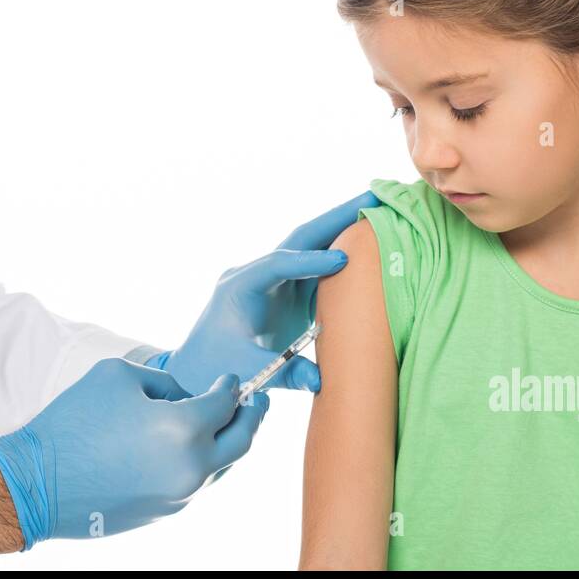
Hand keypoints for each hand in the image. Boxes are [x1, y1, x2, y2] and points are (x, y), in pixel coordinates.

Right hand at [0, 358, 267, 546]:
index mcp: (183, 428)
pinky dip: (205, 462)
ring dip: (230, 442)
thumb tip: (187, 395)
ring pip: (222, 467)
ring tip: (228, 423)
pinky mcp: (166, 513)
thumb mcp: (119, 375)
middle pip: (242, 440)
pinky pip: (198, 484)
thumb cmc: (73, 422)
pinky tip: (193, 448)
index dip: (232, 386)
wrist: (35, 483)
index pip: (227, 402)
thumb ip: (165, 381)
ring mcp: (180, 496)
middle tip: (257, 401)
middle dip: (252, 416)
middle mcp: (191, 466)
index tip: (231, 378)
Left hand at [162, 189, 379, 397]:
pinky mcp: (288, 293)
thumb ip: (281, 373)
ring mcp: (275, 281)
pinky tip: (373, 247)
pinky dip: (345, 256)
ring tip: (382, 213)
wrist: (196, 369)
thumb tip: (319, 380)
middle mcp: (258, 275)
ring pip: (313, 248)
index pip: (278, 263)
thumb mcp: (246, 372)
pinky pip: (318, 268)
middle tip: (374, 198)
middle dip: (336, 218)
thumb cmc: (214, 369)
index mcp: (240, 286)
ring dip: (345, 231)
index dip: (311, 260)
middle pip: (300, 240)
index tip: (343, 259)